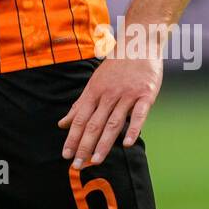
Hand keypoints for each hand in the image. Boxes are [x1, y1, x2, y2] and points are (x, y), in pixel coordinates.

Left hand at [58, 52, 162, 168]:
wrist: (138, 44)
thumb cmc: (116, 67)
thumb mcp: (94, 83)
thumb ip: (79, 105)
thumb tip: (62, 124)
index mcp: (94, 91)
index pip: (80, 119)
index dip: (72, 138)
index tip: (66, 155)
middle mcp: (108, 94)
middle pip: (94, 124)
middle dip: (84, 146)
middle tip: (77, 165)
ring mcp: (127, 95)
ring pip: (113, 122)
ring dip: (103, 143)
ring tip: (95, 160)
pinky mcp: (146, 94)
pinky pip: (139, 114)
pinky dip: (133, 129)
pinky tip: (127, 144)